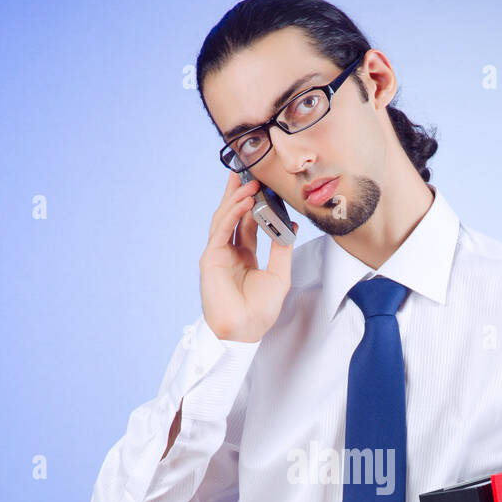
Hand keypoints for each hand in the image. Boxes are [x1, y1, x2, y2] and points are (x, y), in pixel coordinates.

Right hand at [200, 170, 298, 342]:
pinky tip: (242, 201)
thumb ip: (282, 249)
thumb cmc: (260, 311)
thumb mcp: (279, 275)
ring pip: (225, 218)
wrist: (245, 330)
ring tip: (250, 182)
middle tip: (249, 171)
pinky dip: (231, 214)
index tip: (263, 186)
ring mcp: (218, 254)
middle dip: (239, 193)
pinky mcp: (211, 259)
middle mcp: (229, 252)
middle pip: (232, 215)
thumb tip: (291, 226)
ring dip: (236, 199)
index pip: (247, 223)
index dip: (254, 204)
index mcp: (245, 256)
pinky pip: (221, 230)